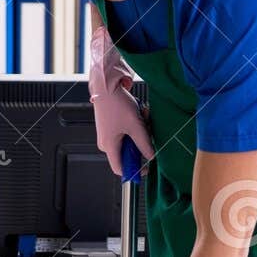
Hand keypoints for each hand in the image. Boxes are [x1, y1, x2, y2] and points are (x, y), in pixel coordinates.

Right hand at [89, 25, 154, 177]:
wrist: (106, 85)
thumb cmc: (116, 104)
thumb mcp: (135, 126)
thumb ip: (144, 144)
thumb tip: (151, 157)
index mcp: (108, 146)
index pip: (120, 168)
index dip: (133, 171)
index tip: (146, 168)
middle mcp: (106, 142)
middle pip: (127, 153)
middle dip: (140, 143)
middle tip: (147, 131)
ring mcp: (108, 133)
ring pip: (129, 140)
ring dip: (140, 131)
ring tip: (144, 116)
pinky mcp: (111, 125)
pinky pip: (126, 131)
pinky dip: (135, 124)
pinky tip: (139, 112)